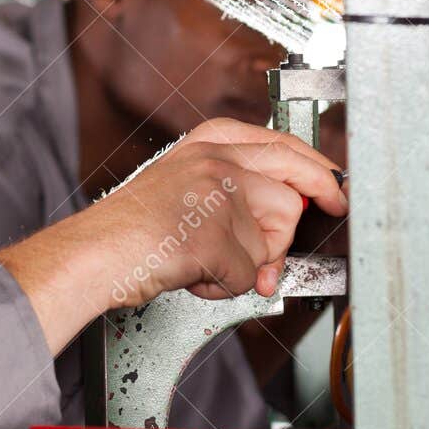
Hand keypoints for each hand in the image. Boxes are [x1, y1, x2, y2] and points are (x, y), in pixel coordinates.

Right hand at [0, 119, 346, 351]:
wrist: (93, 252)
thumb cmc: (130, 227)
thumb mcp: (183, 182)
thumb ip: (233, 190)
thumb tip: (282, 218)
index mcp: (210, 141)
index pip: (285, 146)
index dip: (319, 171)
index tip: (335, 187)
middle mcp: (217, 160)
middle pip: (293, 189)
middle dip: (293, 228)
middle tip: (302, 240)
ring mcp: (217, 195)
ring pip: (273, 240)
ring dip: (247, 264)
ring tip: (204, 261)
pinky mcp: (215, 236)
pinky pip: (247, 276)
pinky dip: (223, 287)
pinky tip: (193, 275)